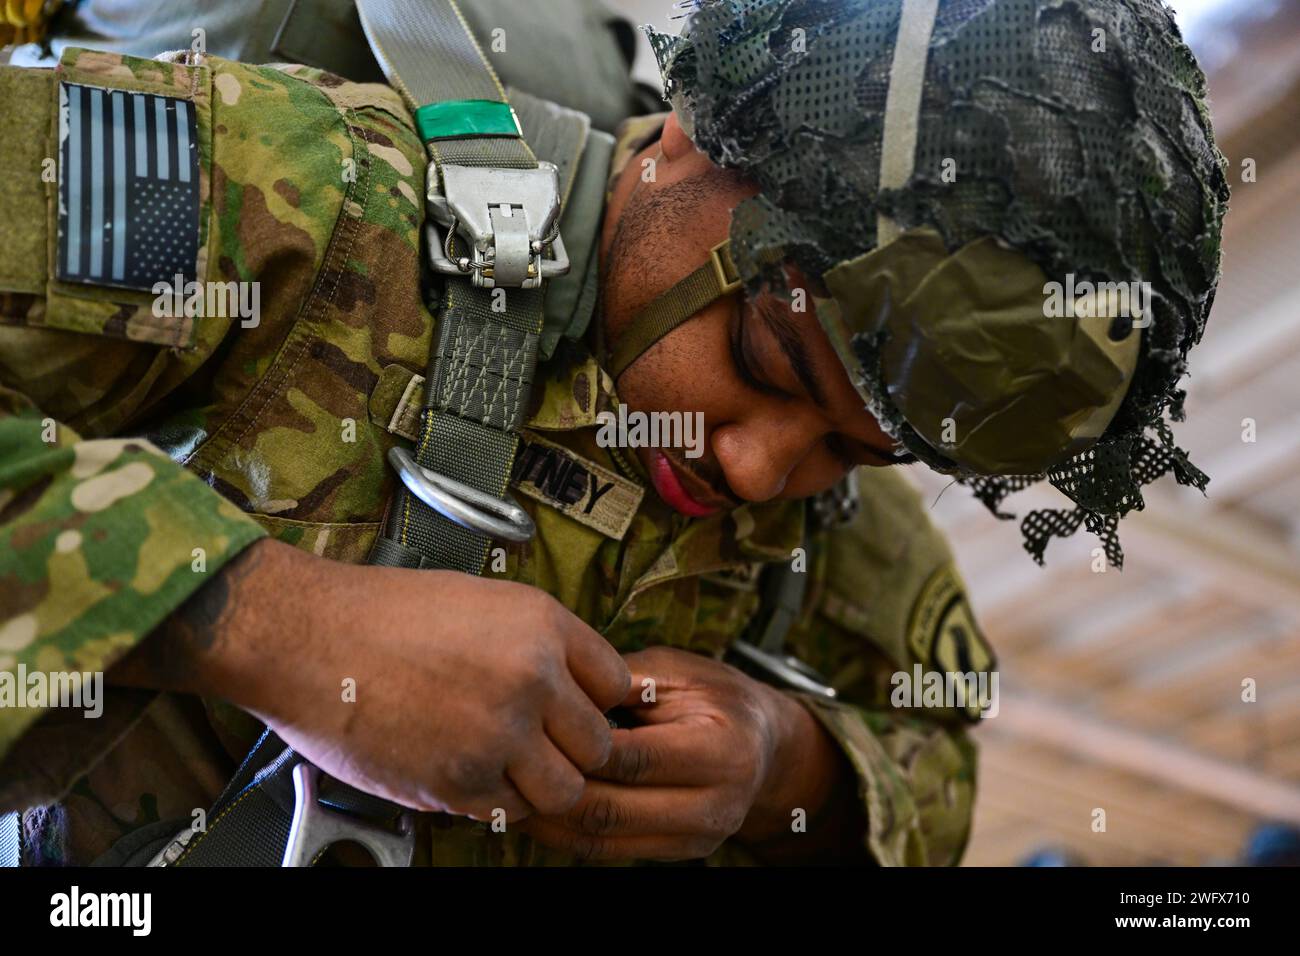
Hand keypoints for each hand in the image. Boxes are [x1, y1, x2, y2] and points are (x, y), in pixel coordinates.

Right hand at [113, 539, 630, 822]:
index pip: (618, 682)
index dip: (597, 702)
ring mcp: (498, 734)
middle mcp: (532, 679)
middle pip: (600, 744)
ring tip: (509, 767)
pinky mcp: (459, 781)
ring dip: (542, 785)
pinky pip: (509, 811)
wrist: (307, 637)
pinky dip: (495, 801)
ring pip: (564, 790)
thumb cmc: (384, 613)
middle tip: (545, 748)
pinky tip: (469, 772)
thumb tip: (575, 682)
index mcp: (542, 626)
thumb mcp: (483, 600)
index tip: (578, 712)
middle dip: (576, 751)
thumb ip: (538, 642)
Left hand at [518, 645, 848, 861]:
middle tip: (507, 765)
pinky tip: (539, 809)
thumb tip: (558, 689)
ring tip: (510, 792)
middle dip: (554, 791)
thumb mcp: (677, 670)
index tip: (533, 725)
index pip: (632, 759)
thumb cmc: (716, 695)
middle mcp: (715, 806)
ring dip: (552, 822)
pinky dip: (569, 833)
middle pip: (614, 810)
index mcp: (721, 752)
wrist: (763, 743)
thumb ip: (622, 681)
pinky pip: (610, 852)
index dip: (578, 747)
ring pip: (605, 842)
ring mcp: (698, 838)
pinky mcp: (679, 854)